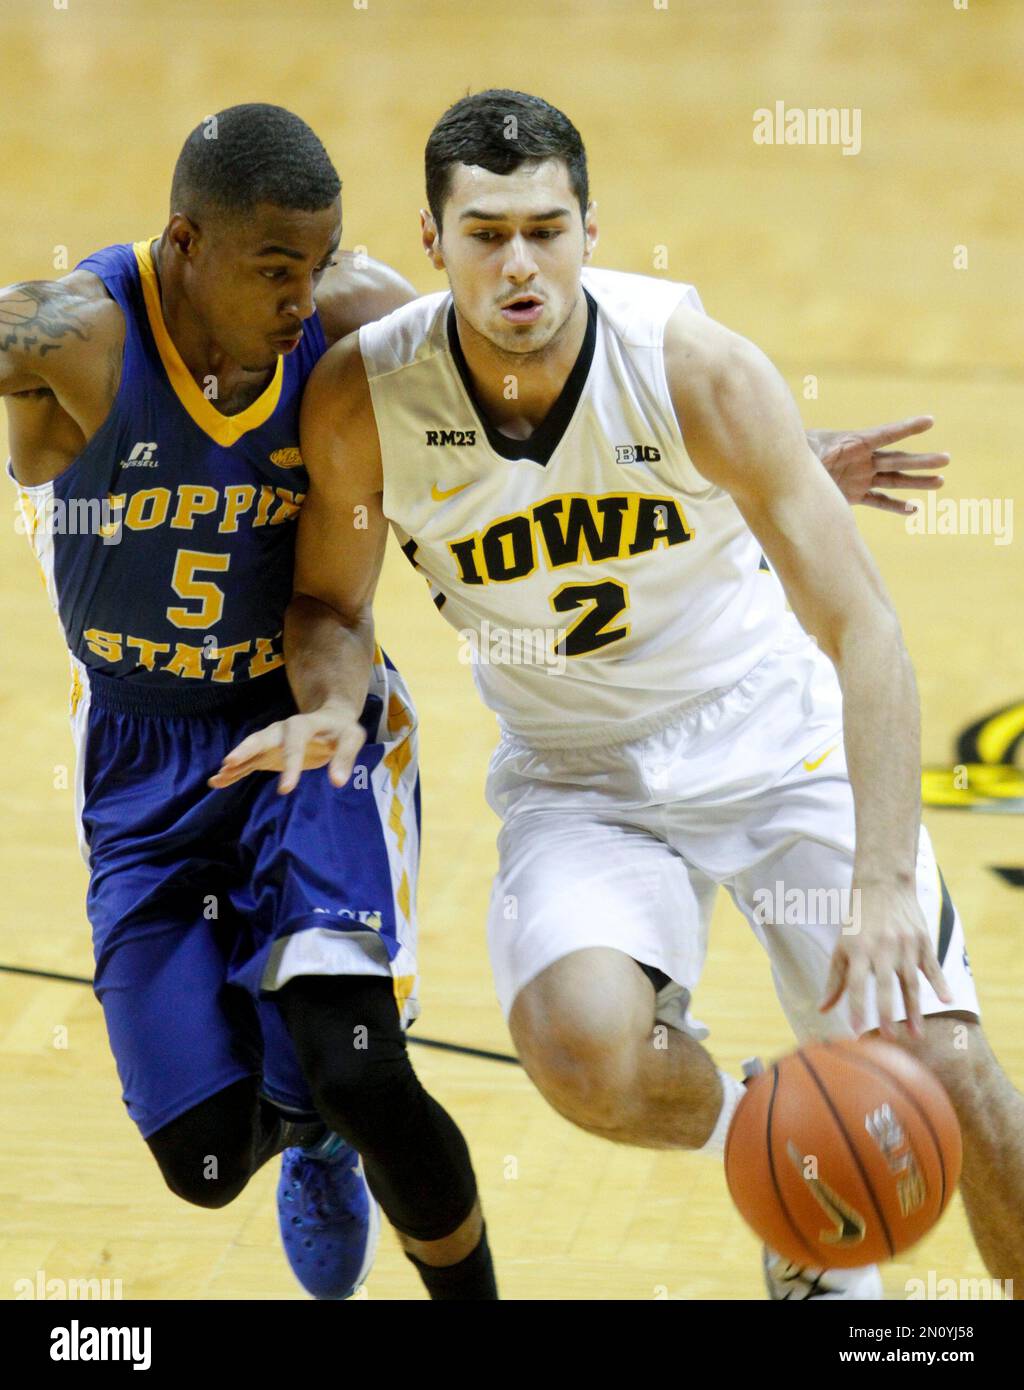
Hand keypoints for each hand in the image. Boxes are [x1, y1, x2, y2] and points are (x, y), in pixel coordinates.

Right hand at [208, 709, 367, 793]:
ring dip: (235, 762)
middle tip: (229, 763)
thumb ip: (345, 757)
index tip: (286, 790)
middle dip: (246, 750)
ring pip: (250, 750)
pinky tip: (216, 782)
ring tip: (217, 777)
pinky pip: (247, 763)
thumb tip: (338, 782)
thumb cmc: (341, 730)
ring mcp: (271, 741)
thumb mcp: (352, 738)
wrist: (329, 720)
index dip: (290, 763)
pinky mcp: (266, 754)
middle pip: (261, 738)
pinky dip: (234, 772)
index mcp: (303, 725)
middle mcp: (282, 730)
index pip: (295, 742)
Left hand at [809, 416, 948, 514]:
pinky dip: (895, 506)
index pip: (886, 434)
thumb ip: (812, 447)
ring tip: (940, 481)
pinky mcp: (855, 494)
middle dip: (921, 461)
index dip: (906, 428)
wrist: (788, 471)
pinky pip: (879, 501)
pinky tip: (914, 509)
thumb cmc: (797, 454)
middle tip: (947, 459)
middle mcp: (863, 459)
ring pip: (894, 480)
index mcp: (854, 442)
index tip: (930, 421)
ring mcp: (861, 477)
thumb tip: (803, 441)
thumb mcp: (805, 448)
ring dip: (916, 482)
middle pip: (897, 459)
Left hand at [819, 882, 953, 1038]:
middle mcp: (882, 948)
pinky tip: (948, 1000)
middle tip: (890, 1039)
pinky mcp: (923, 941)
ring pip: (911, 982)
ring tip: (915, 1035)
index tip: (856, 1031)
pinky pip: (932, 966)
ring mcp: (905, 944)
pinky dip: (940, 983)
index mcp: (858, 949)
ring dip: (914, 1010)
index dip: (856, 1007)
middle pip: (886, 986)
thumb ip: (835, 979)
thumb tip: (822, 1010)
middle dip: (887, 1013)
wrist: (884, 884)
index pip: (856, 983)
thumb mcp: (842, 945)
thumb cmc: (858, 920)